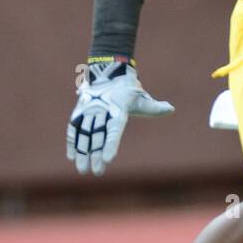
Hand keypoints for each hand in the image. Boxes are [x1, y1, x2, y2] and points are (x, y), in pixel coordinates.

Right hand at [66, 59, 173, 175]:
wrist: (108, 71)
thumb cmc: (128, 89)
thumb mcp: (141, 98)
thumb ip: (154, 107)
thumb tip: (170, 108)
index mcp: (117, 110)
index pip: (114, 130)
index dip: (111, 144)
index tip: (109, 159)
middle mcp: (101, 110)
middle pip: (97, 136)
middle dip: (96, 154)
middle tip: (97, 171)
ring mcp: (89, 110)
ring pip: (84, 134)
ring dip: (82, 152)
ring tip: (83, 169)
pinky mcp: (80, 111)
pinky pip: (74, 128)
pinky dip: (72, 142)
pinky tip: (72, 157)